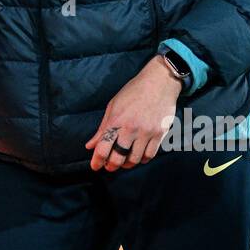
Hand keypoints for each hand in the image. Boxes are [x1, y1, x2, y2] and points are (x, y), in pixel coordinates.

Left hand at [84, 56, 182, 170]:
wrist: (159, 82)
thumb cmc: (133, 92)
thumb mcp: (113, 106)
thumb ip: (102, 128)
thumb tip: (90, 145)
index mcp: (116, 120)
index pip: (103, 148)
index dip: (97, 161)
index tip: (95, 166)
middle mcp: (131, 128)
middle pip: (118, 158)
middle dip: (111, 166)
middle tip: (109, 166)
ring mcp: (146, 132)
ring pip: (135, 159)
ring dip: (127, 164)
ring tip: (123, 162)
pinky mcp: (159, 134)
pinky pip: (150, 155)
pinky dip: (142, 159)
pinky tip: (138, 156)